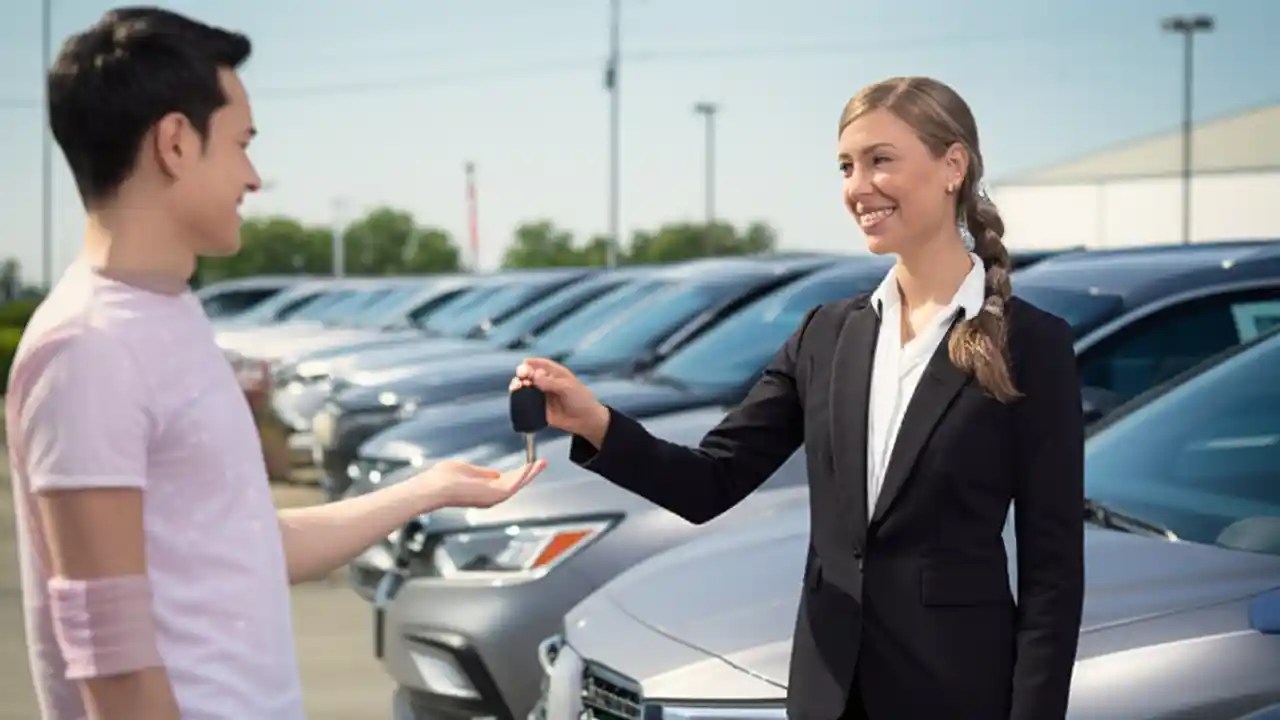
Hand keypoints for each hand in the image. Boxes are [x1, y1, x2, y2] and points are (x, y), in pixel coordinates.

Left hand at [406, 458, 546, 509]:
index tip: (528, 465)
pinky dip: (524, 475)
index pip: (505, 481)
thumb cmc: (442, 479)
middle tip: (541, 463)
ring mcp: (492, 497)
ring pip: (518, 484)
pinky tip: (531, 467)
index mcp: (483, 491)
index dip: (518, 473)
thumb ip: (482, 473)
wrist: (434, 487)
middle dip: (529, 473)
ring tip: (541, 463)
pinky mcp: (494, 494)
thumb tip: (495, 473)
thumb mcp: (466, 470)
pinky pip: (514, 484)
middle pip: (515, 483)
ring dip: (531, 474)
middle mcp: (490, 497)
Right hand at [510, 357, 610, 444]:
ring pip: (525, 389)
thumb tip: (534, 375)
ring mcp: (541, 396)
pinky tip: (517, 398)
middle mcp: (546, 383)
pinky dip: (519, 400)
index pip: (541, 364)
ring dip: (518, 386)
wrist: (586, 420)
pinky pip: (526, 404)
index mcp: (555, 373)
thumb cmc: (580, 399)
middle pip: (529, 375)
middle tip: (521, 376)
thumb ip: (551, 382)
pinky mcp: (539, 409)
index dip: (531, 363)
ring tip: (516, 387)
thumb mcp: (567, 387)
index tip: (525, 363)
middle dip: (522, 374)